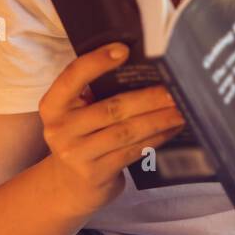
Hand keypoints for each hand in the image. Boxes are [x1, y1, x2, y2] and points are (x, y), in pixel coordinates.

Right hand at [39, 43, 185, 214]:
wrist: (69, 186)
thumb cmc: (81, 136)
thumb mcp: (75, 113)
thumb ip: (95, 92)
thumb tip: (143, 67)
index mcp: (53, 105)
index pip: (73, 76)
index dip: (97, 61)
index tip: (124, 49)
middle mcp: (60, 129)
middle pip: (112, 107)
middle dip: (148, 97)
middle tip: (174, 87)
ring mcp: (76, 154)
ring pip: (127, 131)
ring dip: (158, 119)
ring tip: (180, 108)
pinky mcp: (96, 173)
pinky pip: (133, 151)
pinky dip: (156, 138)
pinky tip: (172, 129)